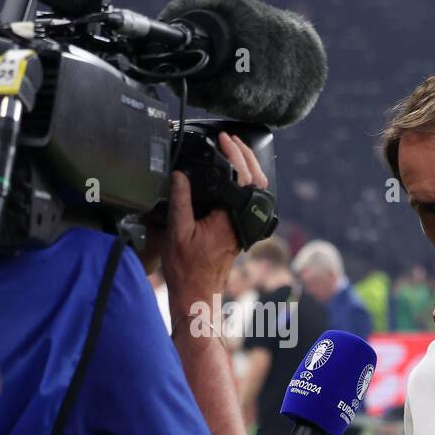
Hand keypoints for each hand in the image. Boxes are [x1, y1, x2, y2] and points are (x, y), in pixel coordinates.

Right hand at [162, 132, 268, 310]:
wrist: (197, 295)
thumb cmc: (187, 269)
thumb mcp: (177, 231)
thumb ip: (180, 200)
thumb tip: (179, 174)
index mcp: (230, 218)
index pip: (241, 176)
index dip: (234, 153)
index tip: (223, 139)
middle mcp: (242, 221)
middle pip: (257, 180)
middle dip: (246, 156)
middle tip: (231, 139)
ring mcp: (244, 226)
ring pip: (256, 191)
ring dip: (248, 169)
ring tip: (233, 152)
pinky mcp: (240, 231)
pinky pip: (248, 202)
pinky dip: (244, 184)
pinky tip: (231, 177)